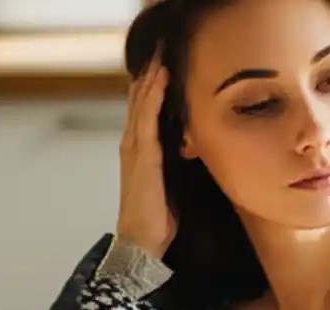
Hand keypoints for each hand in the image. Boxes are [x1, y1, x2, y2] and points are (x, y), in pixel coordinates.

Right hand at [116, 51, 177, 259]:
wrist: (143, 240)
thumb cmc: (158, 216)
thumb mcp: (172, 181)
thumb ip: (177, 161)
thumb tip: (195, 146)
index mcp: (141, 150)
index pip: (146, 110)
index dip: (153, 86)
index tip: (165, 64)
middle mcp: (134, 144)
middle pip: (141, 100)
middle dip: (151, 74)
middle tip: (161, 49)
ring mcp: (135, 148)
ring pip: (142, 103)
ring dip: (151, 76)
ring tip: (161, 53)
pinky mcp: (142, 156)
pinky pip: (147, 118)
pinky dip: (153, 96)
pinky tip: (161, 79)